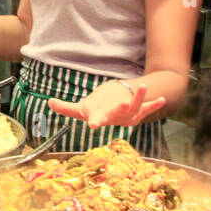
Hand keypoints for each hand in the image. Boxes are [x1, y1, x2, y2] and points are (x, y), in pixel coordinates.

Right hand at [49, 80, 164, 128]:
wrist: (116, 113)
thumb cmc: (96, 110)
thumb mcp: (81, 109)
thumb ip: (66, 108)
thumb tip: (48, 102)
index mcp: (100, 118)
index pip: (96, 120)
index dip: (94, 121)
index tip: (93, 124)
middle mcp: (115, 118)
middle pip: (117, 114)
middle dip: (120, 109)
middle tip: (122, 104)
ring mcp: (128, 115)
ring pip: (135, 107)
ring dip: (139, 98)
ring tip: (143, 86)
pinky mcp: (139, 111)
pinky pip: (148, 108)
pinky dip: (154, 104)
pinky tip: (162, 98)